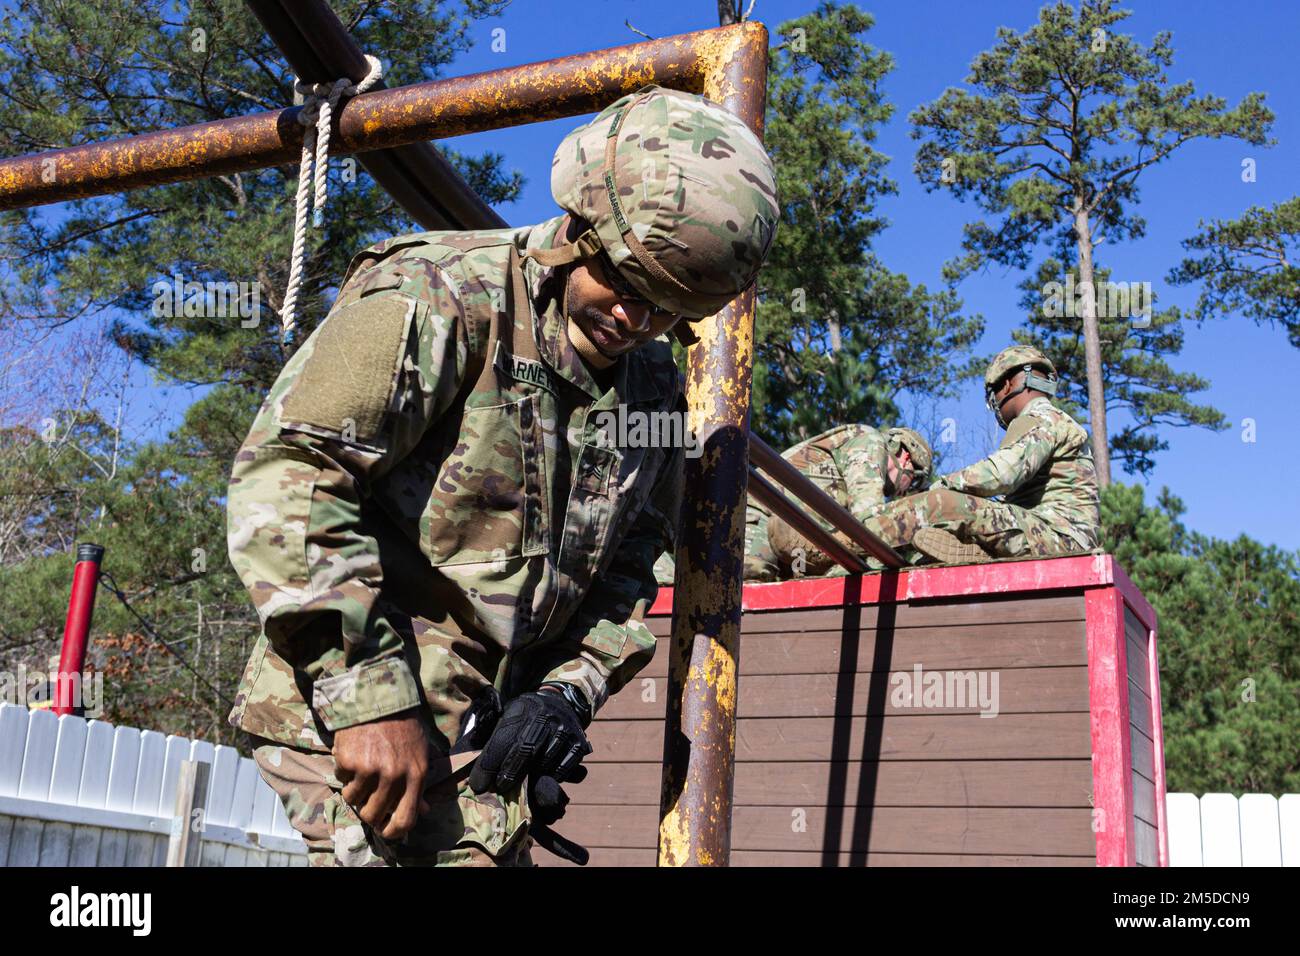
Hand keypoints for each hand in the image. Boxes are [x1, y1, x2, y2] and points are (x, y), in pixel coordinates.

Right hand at [333, 709, 431, 841]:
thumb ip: (420, 782)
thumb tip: (424, 810)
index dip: (393, 831)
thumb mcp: (420, 752)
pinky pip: (340, 779)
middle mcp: (394, 775)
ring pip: (353, 800)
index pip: (406, 818)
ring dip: (353, 790)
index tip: (385, 830)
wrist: (379, 696)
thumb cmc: (403, 724)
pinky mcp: (349, 760)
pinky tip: (352, 754)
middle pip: (373, 815)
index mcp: (416, 775)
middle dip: (367, 812)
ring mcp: (370, 769)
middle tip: (366, 801)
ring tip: (359, 773)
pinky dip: (343, 771)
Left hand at [469, 688, 592, 864]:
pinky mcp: (579, 746)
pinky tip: (540, 777)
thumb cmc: (523, 716)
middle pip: (525, 752)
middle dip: (508, 774)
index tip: (477, 784)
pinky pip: (562, 772)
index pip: (502, 739)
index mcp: (521, 709)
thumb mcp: (504, 715)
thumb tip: (461, 757)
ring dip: (530, 780)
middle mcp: (545, 718)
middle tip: (498, 789)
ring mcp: (564, 732)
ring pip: (544, 765)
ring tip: (519, 785)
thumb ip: (486, 734)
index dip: (488, 764)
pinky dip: (549, 779)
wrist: (560, 704)